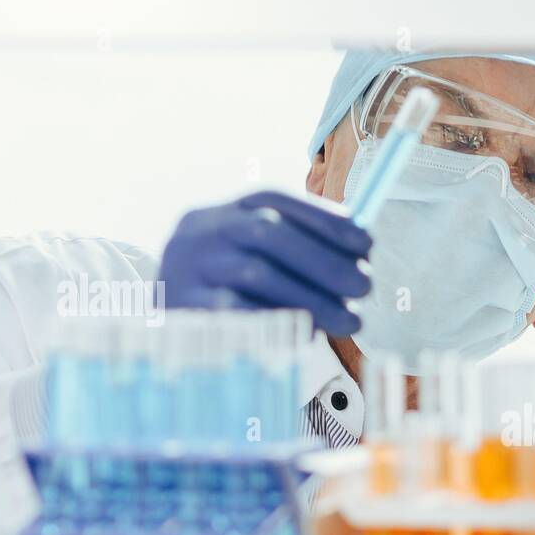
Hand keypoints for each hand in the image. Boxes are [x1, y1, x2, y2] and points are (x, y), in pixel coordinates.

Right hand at [158, 190, 371, 336]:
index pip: (274, 199)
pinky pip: (236, 314)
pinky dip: (278, 321)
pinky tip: (310, 335)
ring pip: (255, 273)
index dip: (323, 217)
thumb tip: (362, 253)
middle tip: (366, 286)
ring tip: (350, 321)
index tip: (367, 242)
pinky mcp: (181, 310)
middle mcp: (201, 231)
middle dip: (325, 260)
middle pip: (267, 233)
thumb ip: (302, 250)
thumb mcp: (258, 262)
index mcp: (224, 212)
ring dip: (313, 297)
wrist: (167, 332)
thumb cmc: (230, 293)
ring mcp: (186, 268)